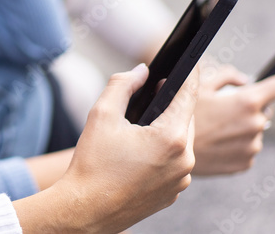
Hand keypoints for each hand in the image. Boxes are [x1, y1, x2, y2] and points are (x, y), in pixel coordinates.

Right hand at [32, 64, 196, 233]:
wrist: (86, 209)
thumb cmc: (92, 163)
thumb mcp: (101, 114)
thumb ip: (123, 84)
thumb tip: (141, 71)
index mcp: (171, 138)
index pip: (187, 97)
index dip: (187, 77)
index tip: (188, 64)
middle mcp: (184, 161)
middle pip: (186, 120)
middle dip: (172, 104)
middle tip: (156, 90)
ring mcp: (181, 180)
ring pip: (182, 143)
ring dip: (168, 129)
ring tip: (142, 123)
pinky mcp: (174, 193)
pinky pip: (175, 164)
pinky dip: (164, 153)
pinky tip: (140, 151)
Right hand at [193, 62, 274, 175]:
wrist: (169, 152)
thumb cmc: (182, 116)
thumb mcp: (199, 88)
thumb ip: (226, 76)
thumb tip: (243, 79)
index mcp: (246, 102)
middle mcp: (255, 125)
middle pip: (262, 110)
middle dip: (247, 107)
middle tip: (219, 110)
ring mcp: (252, 146)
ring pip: (253, 130)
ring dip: (239, 127)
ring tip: (213, 129)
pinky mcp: (246, 162)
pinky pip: (246, 147)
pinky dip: (234, 144)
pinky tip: (214, 142)